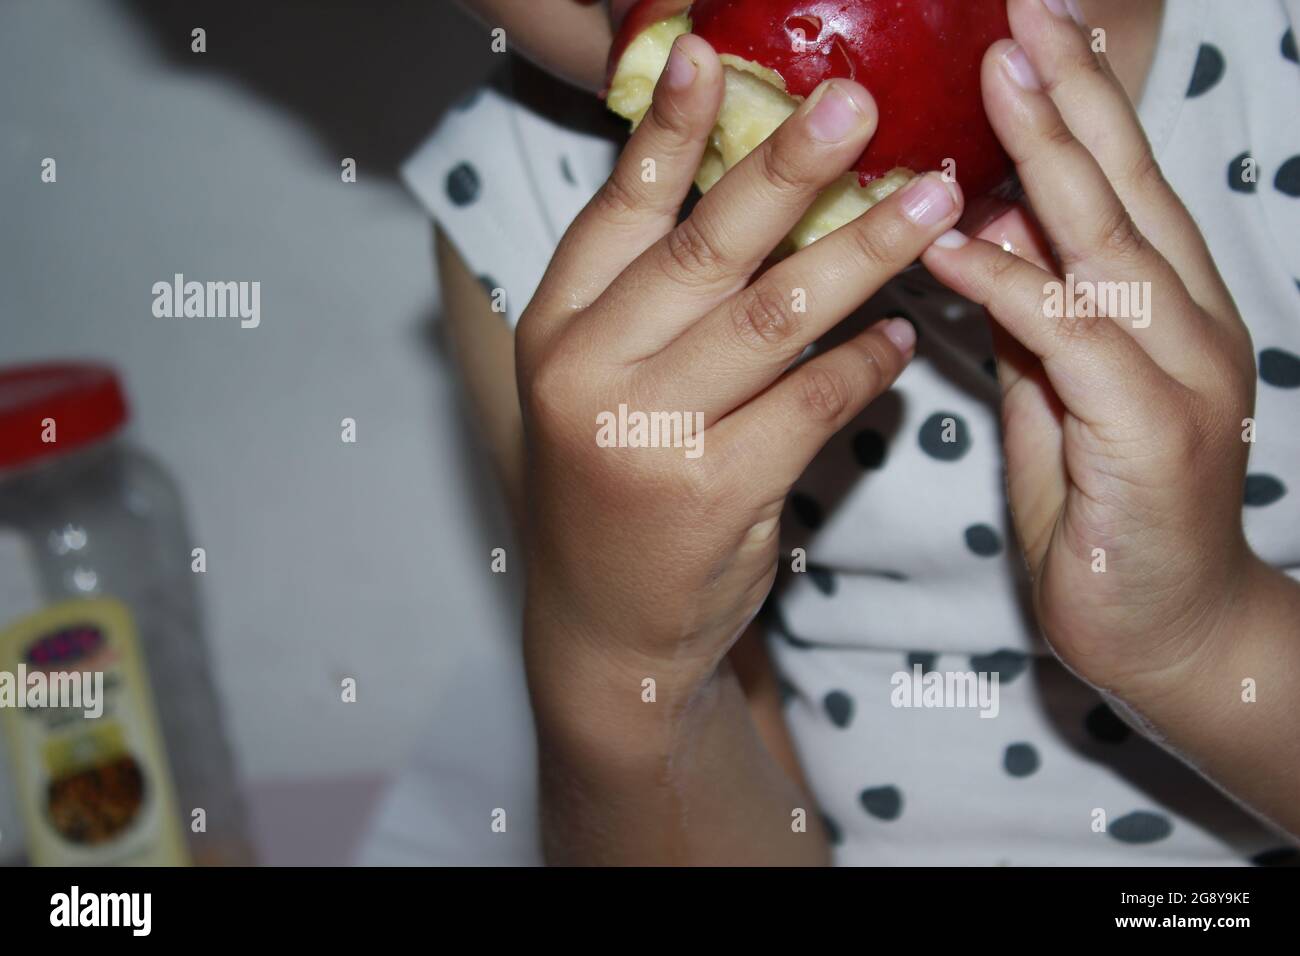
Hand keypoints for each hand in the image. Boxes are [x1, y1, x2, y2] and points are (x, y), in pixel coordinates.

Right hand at [517, 32, 964, 737]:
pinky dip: (866, 364)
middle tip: (860, 104)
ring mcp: (645, 437)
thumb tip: (748, 196)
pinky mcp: (711, 494)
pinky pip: (812, 405)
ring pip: (773, 318)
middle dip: (791, 168)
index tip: (713, 51)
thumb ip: (648, 300)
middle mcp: (587, 374)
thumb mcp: (599, 384)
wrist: (607, 620)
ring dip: (863, 251)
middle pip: (705, 251)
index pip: (618, 213)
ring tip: (933, 196)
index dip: (671, 132)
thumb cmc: (616, 488)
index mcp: (557, 330)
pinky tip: (902, 335)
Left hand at [922, 0, 1258, 695]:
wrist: (1164, 631)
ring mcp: (1183, 377)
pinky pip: (1076, 342)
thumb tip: (992, 231)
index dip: (1076, 103)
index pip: (1118, 185)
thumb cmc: (1103, 510)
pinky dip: (1017, 288)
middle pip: (1124, 188)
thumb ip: (1036, 316)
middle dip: (1071, 94)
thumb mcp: (1059, 397)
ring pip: (1111, 245)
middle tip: (1022, 12)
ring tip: (998, 78)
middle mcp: (1187, 326)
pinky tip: (960, 243)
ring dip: (1053, 158)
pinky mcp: (1153, 437)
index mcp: (1163, 310)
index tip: (1025, 31)